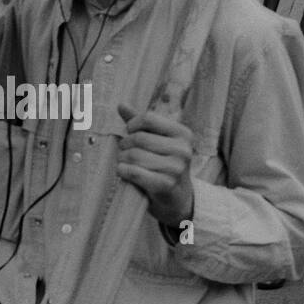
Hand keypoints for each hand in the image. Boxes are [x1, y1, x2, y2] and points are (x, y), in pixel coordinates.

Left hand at [115, 103, 194, 225]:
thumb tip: (120, 104)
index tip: (130, 133)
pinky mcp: (166, 184)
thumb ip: (141, 124)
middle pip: (139, 138)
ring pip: (135, 155)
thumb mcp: (158, 142)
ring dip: (122, 160)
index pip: (148, 118)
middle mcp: (183, 149)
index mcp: (183, 134)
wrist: (178, 200)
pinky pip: (134, 172)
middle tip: (124, 152)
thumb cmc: (164, 166)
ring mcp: (176, 168)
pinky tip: (124, 172)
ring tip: (124, 163)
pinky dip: (123, 171)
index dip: (132, 125)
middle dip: (125, 145)